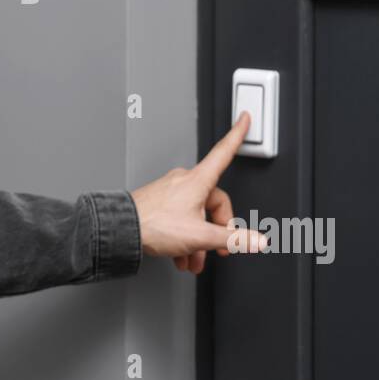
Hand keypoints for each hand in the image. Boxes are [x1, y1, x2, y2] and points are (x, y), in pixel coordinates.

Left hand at [130, 112, 267, 273]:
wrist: (122, 230)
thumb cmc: (154, 225)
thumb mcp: (200, 236)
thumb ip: (231, 239)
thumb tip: (256, 240)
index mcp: (198, 181)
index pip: (224, 152)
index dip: (237, 136)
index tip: (244, 119)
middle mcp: (184, 181)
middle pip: (213, 201)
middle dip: (216, 230)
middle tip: (218, 249)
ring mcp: (170, 191)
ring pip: (195, 215)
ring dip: (198, 241)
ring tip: (194, 260)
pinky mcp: (159, 203)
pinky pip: (180, 218)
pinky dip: (184, 238)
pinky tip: (181, 256)